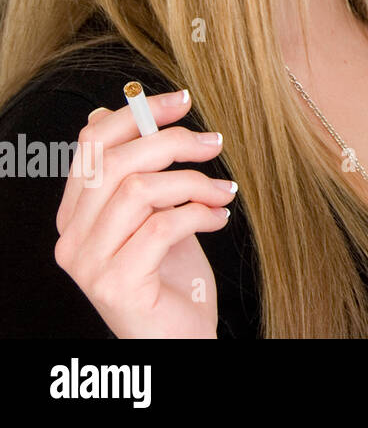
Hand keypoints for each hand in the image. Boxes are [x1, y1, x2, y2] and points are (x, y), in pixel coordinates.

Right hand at [54, 88, 236, 337]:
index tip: (183, 101)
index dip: (137, 114)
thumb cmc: (173, 276)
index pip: (91, 146)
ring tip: (223, 192)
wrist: (181, 337)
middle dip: (172, 142)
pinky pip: (160, 227)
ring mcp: (89, 264)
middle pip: (114, 163)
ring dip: (193, 182)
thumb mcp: (157, 215)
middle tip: (216, 144)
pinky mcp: (116, 285)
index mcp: (76, 215)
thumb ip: (136, 173)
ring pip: (138, 191)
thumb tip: (105, 113)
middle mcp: (72, 238)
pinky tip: (219, 218)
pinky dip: (199, 214)